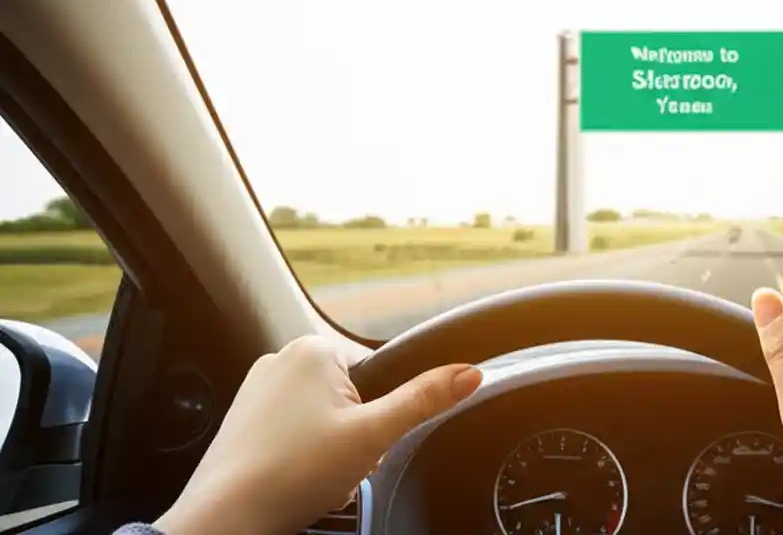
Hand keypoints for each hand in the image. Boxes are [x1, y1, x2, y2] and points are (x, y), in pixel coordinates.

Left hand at [155, 335, 481, 534]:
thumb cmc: (292, 474)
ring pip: (322, 419)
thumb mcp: (374, 435)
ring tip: (313, 476)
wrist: (226, 519)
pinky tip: (295, 480)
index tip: (363, 442)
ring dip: (330, 450)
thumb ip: (424, 400)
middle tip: (338, 464)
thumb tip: (470, 373)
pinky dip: (301, 457)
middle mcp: (281, 359)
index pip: (376, 374)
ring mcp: (257, 390)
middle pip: (349, 398)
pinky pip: (293, 433)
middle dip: (354, 435)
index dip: (378, 415)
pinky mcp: (243, 420)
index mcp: (314, 348)